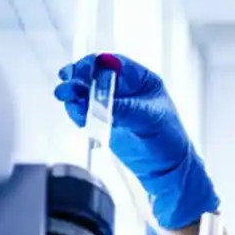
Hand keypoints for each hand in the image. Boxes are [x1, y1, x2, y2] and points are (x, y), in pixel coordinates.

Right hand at [55, 53, 218, 229]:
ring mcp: (112, 106)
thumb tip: (98, 103)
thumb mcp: (150, 120)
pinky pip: (85, 113)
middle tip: (67, 82)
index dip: (94, 64)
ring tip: (65, 96)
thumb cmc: (169, 141)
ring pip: (86, 93)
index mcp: (141, 79)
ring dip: (74, 93)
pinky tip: (73, 111)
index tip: (81, 71)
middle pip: (94, 75)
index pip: (113, 63)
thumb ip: (124, 109)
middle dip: (79, 77)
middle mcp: (124, 89)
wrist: (167, 171)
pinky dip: (77, 111)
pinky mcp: (104, 123)